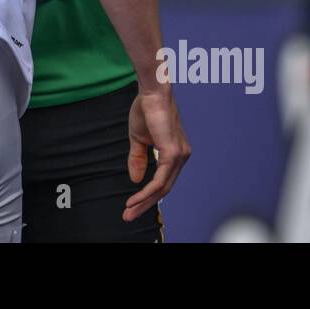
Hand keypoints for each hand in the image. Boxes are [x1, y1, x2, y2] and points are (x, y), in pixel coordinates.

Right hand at [124, 90, 190, 221]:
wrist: (151, 92)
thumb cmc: (146, 110)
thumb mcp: (138, 140)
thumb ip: (138, 159)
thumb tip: (136, 180)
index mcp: (175, 152)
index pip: (163, 180)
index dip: (147, 194)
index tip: (131, 205)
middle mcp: (182, 156)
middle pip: (165, 188)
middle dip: (145, 204)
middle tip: (128, 216)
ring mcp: (180, 156)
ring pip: (162, 188)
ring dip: (144, 201)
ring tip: (128, 210)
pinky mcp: (173, 154)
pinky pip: (160, 180)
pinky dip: (147, 192)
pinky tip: (135, 198)